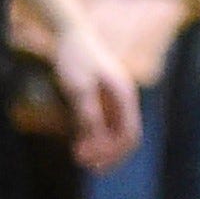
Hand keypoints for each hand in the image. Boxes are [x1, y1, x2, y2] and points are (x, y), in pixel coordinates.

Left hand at [47, 18, 142, 175]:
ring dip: (101, 147)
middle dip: (108, 154)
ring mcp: (115, 98)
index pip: (129, 134)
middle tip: (85, 165)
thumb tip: (95, 141)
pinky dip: (96, 136)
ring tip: (80, 157)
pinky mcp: (104, 97)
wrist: (70, 33)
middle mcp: (124, 99)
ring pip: (115, 131)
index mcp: (124, 95)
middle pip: (125, 136)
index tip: (93, 162)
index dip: (113, 152)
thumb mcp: (78, 87)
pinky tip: (80, 142)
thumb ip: (88, 113)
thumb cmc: (74, 57)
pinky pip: (105, 123)